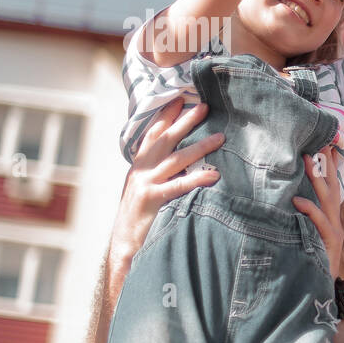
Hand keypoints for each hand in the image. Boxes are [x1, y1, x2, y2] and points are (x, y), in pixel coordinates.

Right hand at [113, 98, 222, 263]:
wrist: (123, 245)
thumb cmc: (141, 217)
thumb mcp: (146, 189)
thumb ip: (160, 173)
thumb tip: (182, 158)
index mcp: (140, 166)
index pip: (153, 133)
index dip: (165, 115)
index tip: (180, 97)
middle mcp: (141, 171)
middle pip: (164, 139)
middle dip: (184, 121)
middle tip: (204, 106)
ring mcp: (145, 184)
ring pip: (176, 160)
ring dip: (199, 146)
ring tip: (220, 137)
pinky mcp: (151, 200)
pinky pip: (178, 187)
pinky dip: (197, 179)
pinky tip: (214, 175)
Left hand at [293, 146, 342, 276]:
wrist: (320, 291)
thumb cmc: (308, 263)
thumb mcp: (304, 237)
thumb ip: (297, 219)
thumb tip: (281, 198)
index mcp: (329, 217)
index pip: (330, 185)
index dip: (328, 165)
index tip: (323, 143)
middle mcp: (335, 220)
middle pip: (332, 186)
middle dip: (325, 163)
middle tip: (316, 141)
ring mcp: (335, 231)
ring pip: (328, 199)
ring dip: (318, 179)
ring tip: (308, 160)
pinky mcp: (330, 243)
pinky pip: (321, 223)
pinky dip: (310, 210)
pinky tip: (297, 200)